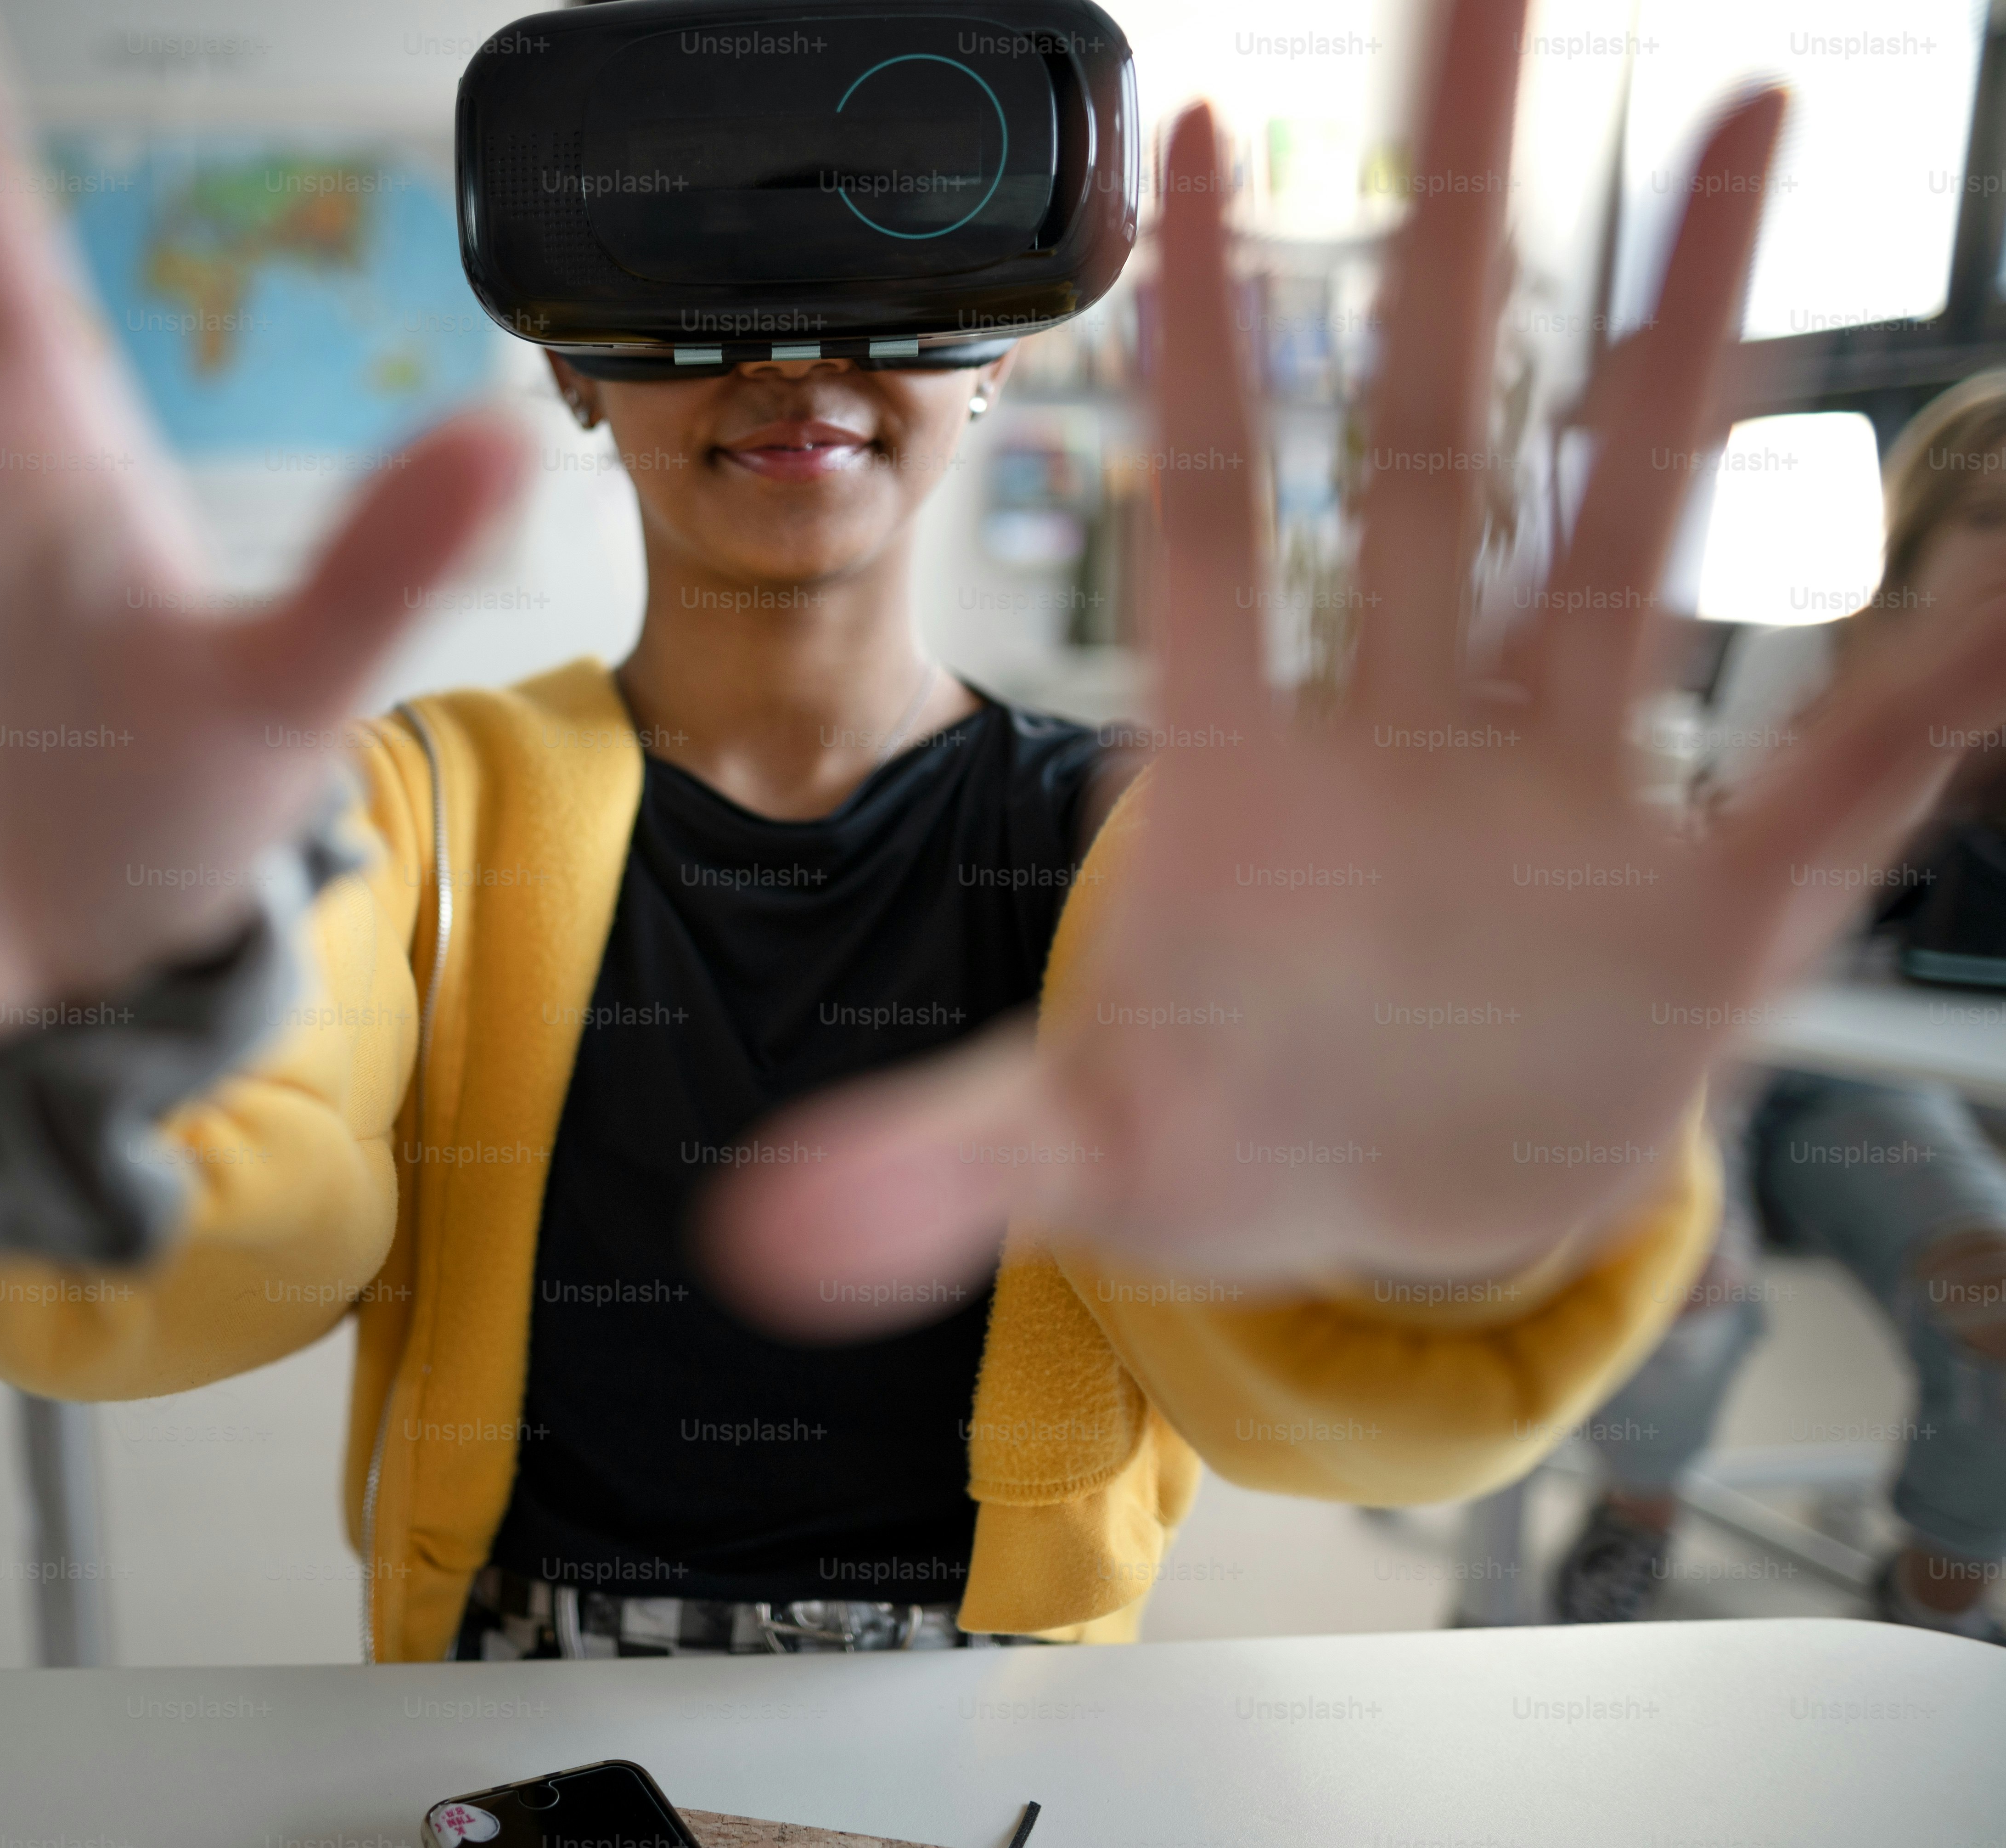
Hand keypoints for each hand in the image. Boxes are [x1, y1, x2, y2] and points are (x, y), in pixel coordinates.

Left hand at [709, 0, 2005, 1329]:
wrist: (1366, 1219)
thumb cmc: (1215, 1142)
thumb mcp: (1083, 1156)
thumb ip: (947, 1160)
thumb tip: (774, 1236)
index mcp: (1245, 775)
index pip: (1208, 505)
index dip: (1189, 331)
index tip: (1180, 131)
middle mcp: (1408, 740)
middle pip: (1429, 437)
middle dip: (1451, 230)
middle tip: (1478, 3)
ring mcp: (1564, 803)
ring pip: (1624, 529)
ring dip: (1685, 342)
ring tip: (1743, 130)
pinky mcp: (1702, 910)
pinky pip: (1833, 768)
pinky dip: (1927, 683)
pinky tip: (1997, 580)